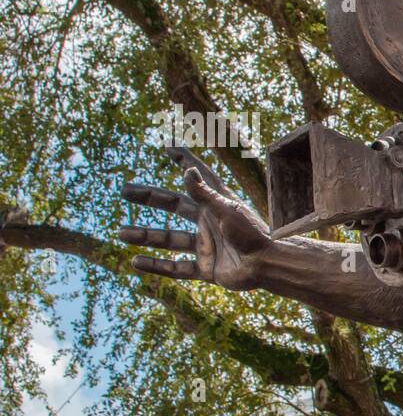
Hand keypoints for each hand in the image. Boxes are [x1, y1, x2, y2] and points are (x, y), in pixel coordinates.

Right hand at [119, 145, 271, 290]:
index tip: (169, 147)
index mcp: (217, 204)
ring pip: (170, 239)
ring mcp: (207, 246)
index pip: (198, 178)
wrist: (267, 266)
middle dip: (150, 198)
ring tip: (121, 233)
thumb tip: (186, 171)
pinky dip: (156, 266)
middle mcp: (209, 223)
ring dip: (145, 236)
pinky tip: (134, 263)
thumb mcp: (226, 210)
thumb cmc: (252, 234)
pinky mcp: (206, 268)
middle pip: (174, 206)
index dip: (185, 162)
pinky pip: (176, 268)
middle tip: (125, 190)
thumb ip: (205, 193)